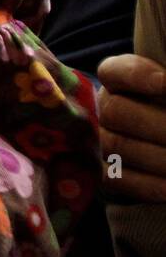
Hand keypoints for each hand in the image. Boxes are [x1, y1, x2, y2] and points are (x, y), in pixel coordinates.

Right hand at [97, 54, 165, 201]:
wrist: (163, 141)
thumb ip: (165, 90)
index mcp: (118, 81)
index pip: (114, 71)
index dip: (137, 74)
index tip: (165, 82)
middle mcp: (102, 108)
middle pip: (114, 110)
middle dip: (158, 124)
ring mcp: (99, 142)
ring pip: (115, 146)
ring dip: (158, 157)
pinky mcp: (104, 174)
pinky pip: (117, 179)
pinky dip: (149, 185)